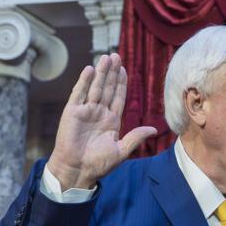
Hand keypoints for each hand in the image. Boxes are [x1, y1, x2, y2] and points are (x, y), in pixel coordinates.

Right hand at [47, 53, 156, 190]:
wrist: (77, 170)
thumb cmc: (98, 164)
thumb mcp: (121, 150)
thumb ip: (136, 137)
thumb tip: (154, 129)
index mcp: (111, 120)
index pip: (118, 96)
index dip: (121, 82)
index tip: (124, 69)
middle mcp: (99, 113)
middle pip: (107, 87)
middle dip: (112, 72)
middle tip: (116, 55)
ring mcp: (85, 111)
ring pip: (95, 87)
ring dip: (100, 72)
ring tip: (106, 57)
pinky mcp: (72, 112)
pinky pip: (79, 93)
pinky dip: (84, 81)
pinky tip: (89, 69)